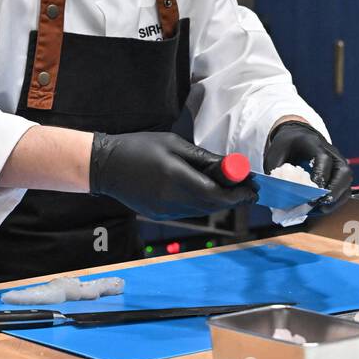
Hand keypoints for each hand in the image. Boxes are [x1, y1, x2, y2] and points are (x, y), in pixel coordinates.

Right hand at [89, 132, 257, 219]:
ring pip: (201, 210)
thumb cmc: (139, 147)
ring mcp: (163, 210)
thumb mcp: (173, 144)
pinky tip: (205, 192)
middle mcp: (170, 198)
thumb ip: (202, 159)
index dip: (238, 193)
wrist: (106, 166)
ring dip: (218, 201)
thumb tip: (229, 166)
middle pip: (212, 206)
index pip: (216, 194)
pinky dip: (201, 203)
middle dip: (233, 199)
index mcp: (175, 177)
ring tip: (230, 189)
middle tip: (248, 190)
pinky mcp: (158, 214)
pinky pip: (188, 211)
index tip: (253, 188)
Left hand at [264, 121, 352, 214]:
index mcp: (313, 144)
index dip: (321, 175)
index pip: (324, 158)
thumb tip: (279, 201)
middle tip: (320, 202)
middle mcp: (331, 152)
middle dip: (334, 190)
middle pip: (343, 171)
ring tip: (322, 208)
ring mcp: (337, 163)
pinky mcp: (339, 173)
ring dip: (337, 198)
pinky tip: (323, 207)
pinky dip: (337, 200)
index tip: (313, 190)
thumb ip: (278, 176)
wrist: (295, 137)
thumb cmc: (285, 147)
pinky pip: (344, 188)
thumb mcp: (275, 156)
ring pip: (347, 181)